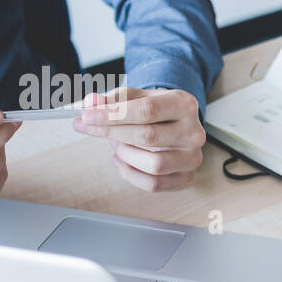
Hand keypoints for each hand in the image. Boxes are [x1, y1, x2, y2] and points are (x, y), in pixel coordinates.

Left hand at [72, 87, 204, 190]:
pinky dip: (130, 173)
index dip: (114, 114)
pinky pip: (154, 184)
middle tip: (90, 127)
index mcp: (184, 105)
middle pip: (148, 137)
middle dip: (112, 133)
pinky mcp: (187, 177)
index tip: (87, 116)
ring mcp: (192, 158)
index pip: (147, 110)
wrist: (177, 125)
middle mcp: (194, 132)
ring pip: (154, 164)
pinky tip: (120, 160)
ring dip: (125, 154)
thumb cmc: (155, 110)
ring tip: (116, 143)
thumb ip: (113, 99)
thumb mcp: (136, 97)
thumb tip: (91, 103)